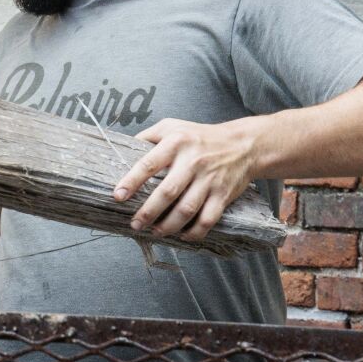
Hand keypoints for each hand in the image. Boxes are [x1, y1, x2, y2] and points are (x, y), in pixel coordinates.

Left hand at [111, 117, 261, 242]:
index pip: (149, 164)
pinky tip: (182, 235)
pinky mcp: (223, 195)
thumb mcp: (173, 126)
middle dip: (148, 212)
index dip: (131, 182)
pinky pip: (207, 219)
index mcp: (176, 143)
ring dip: (167, 226)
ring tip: (155, 232)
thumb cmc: (201, 137)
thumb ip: (147, 136)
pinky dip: (194, 232)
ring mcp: (209, 179)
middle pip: (167, 192)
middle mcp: (192, 161)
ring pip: (186, 210)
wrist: (244, 144)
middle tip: (135, 223)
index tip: (118, 196)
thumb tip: (120, 151)